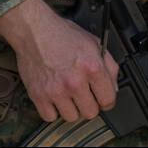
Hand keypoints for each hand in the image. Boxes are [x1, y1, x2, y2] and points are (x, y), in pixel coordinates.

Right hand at [0, 0, 120, 122]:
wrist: (33, 30)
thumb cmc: (61, 34)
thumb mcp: (94, 43)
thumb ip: (109, 66)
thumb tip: (113, 88)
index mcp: (92, 68)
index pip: (108, 100)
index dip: (107, 100)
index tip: (102, 99)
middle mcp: (75, 82)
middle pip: (90, 113)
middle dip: (89, 104)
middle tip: (83, 94)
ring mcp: (56, 91)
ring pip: (71, 117)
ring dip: (70, 108)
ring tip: (67, 94)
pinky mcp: (39, 95)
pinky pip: (50, 117)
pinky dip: (52, 109)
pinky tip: (54, 97)